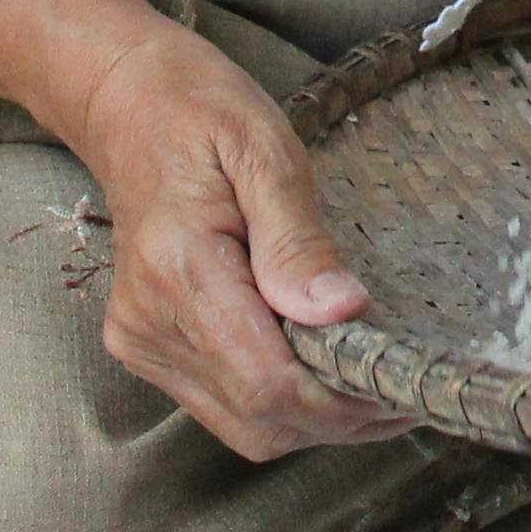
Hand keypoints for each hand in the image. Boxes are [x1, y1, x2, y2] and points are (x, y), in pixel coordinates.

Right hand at [0, 0, 410, 460]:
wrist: (127, 104)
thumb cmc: (204, 114)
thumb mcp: (265, 151)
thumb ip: (297, 239)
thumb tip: (342, 311)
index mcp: (180, 271)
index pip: (268, 383)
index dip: (341, 401)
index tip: (404, 386)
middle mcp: (150, 323)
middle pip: (259, 420)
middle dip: (338, 419)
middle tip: (404, 388)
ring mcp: (141, 341)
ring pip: (244, 427)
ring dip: (315, 419)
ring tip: (373, 380)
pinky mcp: (145, 346)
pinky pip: (224, 406)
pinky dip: (281, 403)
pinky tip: (323, 369)